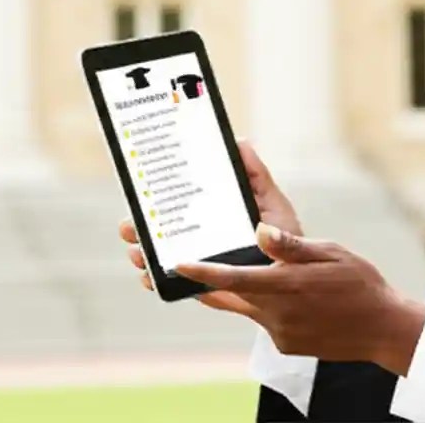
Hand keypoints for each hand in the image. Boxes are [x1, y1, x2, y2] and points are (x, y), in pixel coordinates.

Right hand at [118, 139, 302, 292]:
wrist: (294, 280)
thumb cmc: (284, 237)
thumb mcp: (272, 201)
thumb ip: (255, 174)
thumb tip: (239, 140)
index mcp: (209, 210)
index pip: (175, 197)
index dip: (152, 190)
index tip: (137, 182)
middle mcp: (196, 234)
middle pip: (157, 226)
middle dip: (137, 224)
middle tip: (130, 224)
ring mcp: (195, 260)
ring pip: (157, 254)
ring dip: (141, 251)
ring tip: (139, 252)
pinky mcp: (198, 284)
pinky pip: (170, 284)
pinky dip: (155, 280)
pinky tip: (150, 277)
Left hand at [177, 223, 424, 375]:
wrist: (383, 329)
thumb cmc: (359, 284)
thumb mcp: (331, 252)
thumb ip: (293, 245)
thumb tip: (259, 231)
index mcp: (287, 286)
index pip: (234, 279)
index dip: (202, 273)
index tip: (176, 265)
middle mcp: (277, 313)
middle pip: (230, 295)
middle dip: (206, 281)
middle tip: (181, 267)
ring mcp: (280, 332)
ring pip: (248, 307)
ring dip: (244, 291)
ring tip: (256, 274)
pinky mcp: (286, 344)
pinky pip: (266, 320)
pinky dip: (268, 305)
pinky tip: (293, 297)